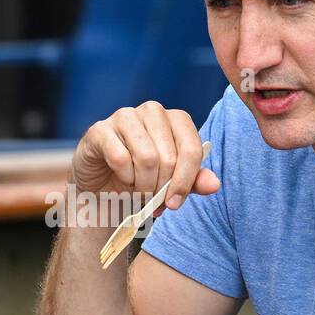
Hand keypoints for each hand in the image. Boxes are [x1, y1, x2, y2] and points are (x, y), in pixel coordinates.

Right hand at [71, 102, 219, 213]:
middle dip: (161, 188)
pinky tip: (121, 179)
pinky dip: (123, 178)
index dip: (185, 181)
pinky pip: (120, 158)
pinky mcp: (101, 129)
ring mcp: (125, 116)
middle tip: (152, 202)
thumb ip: (194, 181)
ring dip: (143, 186)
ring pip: (146, 157)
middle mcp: (153, 111)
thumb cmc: (141, 178)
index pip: (191, 149)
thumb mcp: (172, 183)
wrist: (102, 184)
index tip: (174, 203)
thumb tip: (214, 184)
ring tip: (138, 193)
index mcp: (176, 119)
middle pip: (169, 157)